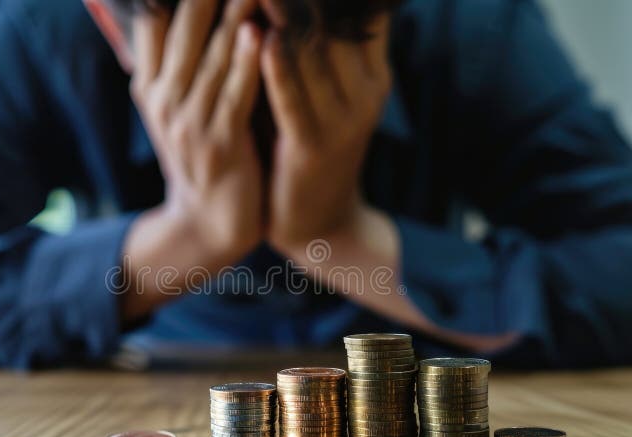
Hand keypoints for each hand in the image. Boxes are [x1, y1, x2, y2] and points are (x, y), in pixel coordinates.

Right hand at [130, 0, 263, 264]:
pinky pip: (234, 96)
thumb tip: (180, 12)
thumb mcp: (178, 106)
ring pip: (212, 55)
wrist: (208, 222)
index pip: (155, 18)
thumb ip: (178, 61)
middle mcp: (164, 97)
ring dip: (233, 11)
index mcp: (151, 83)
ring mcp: (188, 122)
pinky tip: (259, 34)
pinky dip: (246, 64)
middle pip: (183, 25)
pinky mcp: (220, 145)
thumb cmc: (202, 154)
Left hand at [261, 15, 391, 251]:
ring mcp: (344, 119)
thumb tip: (290, 12)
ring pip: (313, 52)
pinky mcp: (315, 147)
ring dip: (283, 10)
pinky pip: (295, 100)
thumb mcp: (323, 92)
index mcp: (371, 70)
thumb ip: (317, 46)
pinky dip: (279, 68)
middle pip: (334, 20)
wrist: (318, 220)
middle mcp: (365, 88)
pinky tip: (261, 39)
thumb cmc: (307, 145)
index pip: (357, 9)